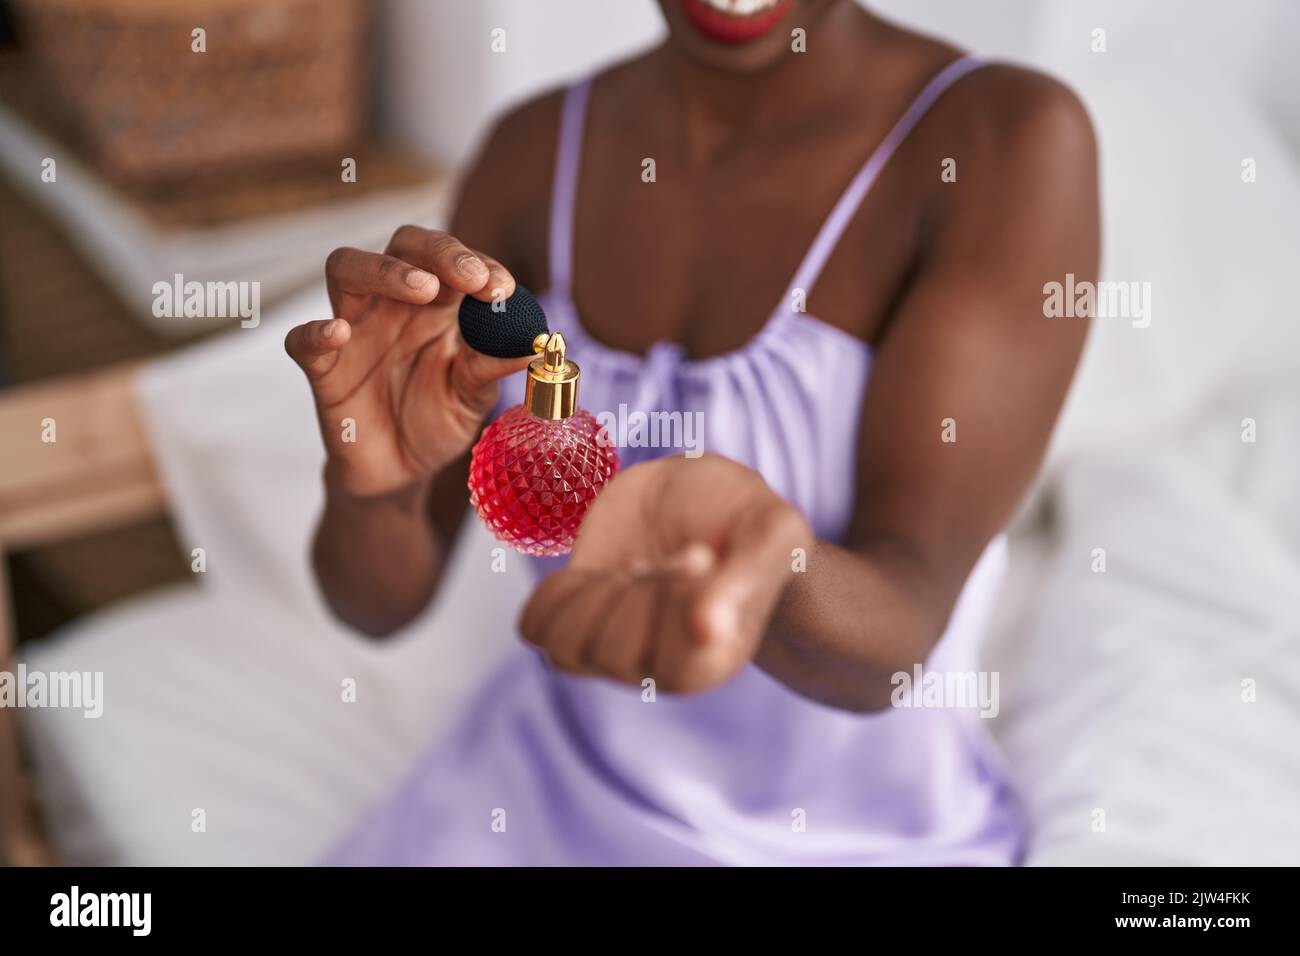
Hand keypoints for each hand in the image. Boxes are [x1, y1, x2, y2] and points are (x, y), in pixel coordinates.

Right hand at [285, 226, 533, 497]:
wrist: (400, 473)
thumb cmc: (438, 420)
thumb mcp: (474, 396)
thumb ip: (493, 366)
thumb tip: (537, 345)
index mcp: (438, 305)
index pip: (453, 261)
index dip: (478, 265)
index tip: (503, 290)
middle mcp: (393, 304)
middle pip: (402, 246)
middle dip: (438, 252)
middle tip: (468, 277)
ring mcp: (353, 329)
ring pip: (346, 268)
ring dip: (383, 270)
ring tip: (422, 288)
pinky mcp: (322, 368)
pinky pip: (303, 340)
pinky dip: (315, 331)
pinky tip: (339, 333)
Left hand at [519, 454, 810, 693]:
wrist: (708, 499)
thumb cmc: (751, 524)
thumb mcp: (771, 535)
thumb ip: (743, 581)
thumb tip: (705, 633)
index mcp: (711, 661)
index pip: (671, 668)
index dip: (674, 604)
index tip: (702, 556)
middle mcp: (657, 666)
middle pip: (610, 656)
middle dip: (634, 594)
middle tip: (667, 557)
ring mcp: (612, 641)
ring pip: (564, 651)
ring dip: (591, 597)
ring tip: (632, 566)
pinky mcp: (580, 614)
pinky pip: (535, 627)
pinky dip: (557, 593)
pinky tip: (596, 569)